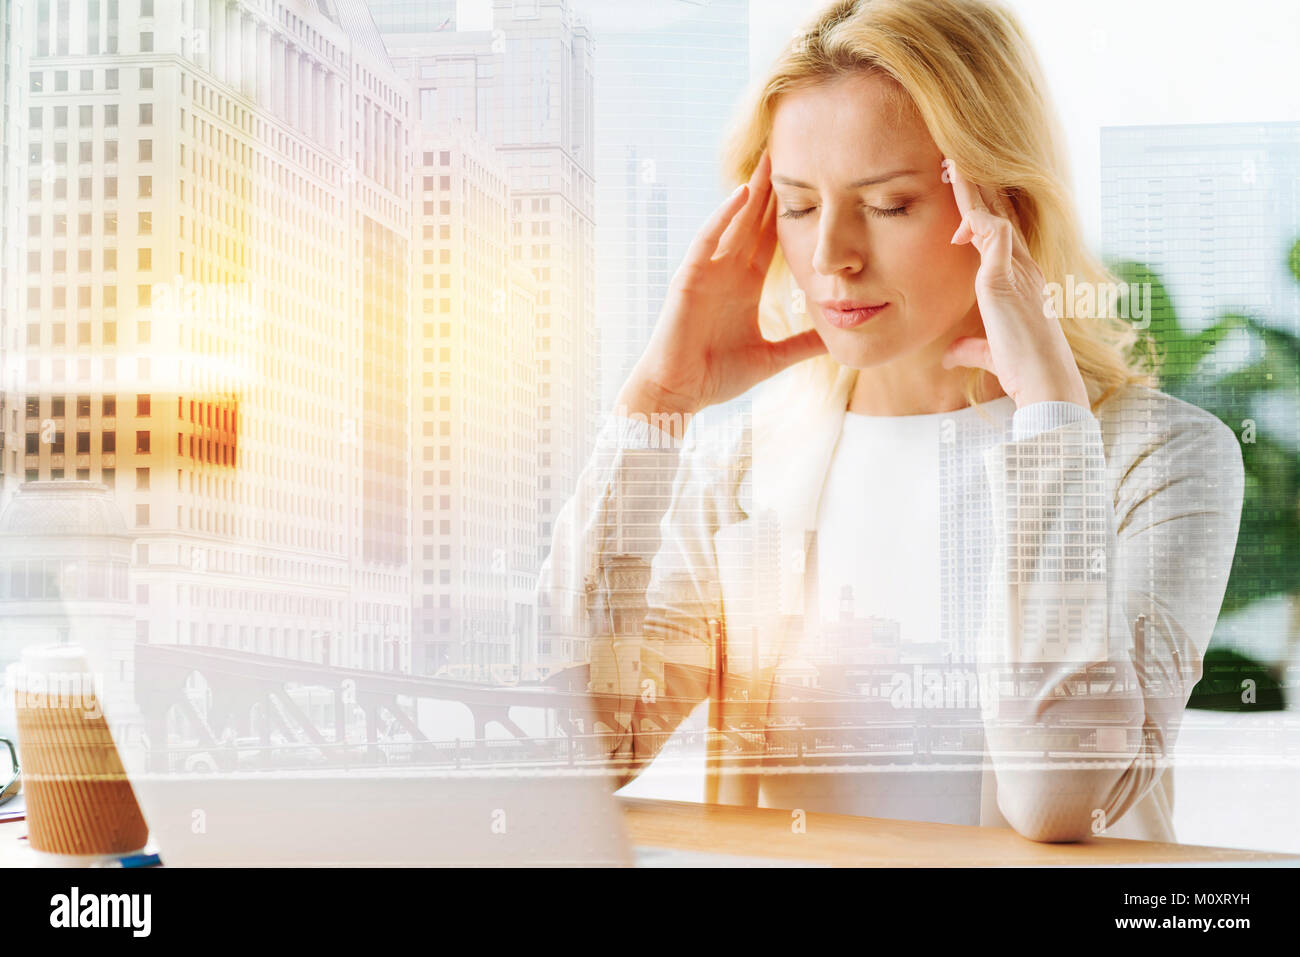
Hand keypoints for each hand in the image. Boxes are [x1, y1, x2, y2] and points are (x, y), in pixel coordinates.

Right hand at [616, 150, 827, 424]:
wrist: (679, 394)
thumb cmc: (715, 377)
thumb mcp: (771, 358)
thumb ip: (802, 345)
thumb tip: (836, 340)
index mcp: (745, 285)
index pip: (771, 238)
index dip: (790, 211)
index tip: (813, 183)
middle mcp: (726, 271)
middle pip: (753, 220)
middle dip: (772, 188)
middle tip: (793, 151)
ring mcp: (706, 271)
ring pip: (732, 221)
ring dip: (751, 190)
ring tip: (770, 159)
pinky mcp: (689, 277)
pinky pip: (708, 239)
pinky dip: (723, 216)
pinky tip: (742, 194)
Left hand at [940, 159, 1088, 409]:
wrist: (1045, 383)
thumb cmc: (1024, 371)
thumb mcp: (992, 354)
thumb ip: (971, 348)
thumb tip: (950, 354)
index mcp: (1022, 279)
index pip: (999, 234)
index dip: (981, 211)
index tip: (962, 191)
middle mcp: (1024, 267)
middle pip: (1000, 215)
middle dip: (980, 187)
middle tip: (957, 158)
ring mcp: (1017, 271)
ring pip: (995, 217)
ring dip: (974, 190)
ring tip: (954, 161)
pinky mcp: (1004, 280)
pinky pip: (993, 235)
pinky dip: (976, 216)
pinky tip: (959, 201)